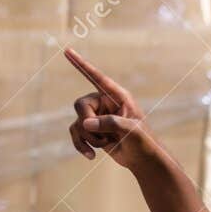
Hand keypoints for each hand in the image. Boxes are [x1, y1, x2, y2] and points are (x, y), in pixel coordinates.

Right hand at [65, 47, 162, 170]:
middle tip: (103, 138)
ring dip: (89, 138)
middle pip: (80, 105)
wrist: (142, 160)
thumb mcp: (132, 131)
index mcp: (118, 96)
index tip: (67, 51)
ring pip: (77, 122)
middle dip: (88, 124)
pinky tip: (91, 156)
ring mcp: (96, 116)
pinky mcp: (91, 130)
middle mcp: (104, 103)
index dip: (81, 64)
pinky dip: (81, 145)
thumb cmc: (143, 142)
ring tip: (106, 145)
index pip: (97, 77)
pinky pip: (75, 133)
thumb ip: (111, 123)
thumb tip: (86, 124)